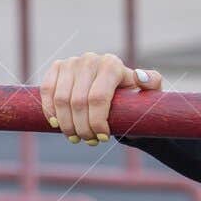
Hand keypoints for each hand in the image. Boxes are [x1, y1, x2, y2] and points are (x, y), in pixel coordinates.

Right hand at [40, 52, 163, 144]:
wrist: (116, 86)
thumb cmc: (134, 94)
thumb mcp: (149, 90)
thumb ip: (152, 83)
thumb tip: (139, 78)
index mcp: (112, 65)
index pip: (98, 98)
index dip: (97, 122)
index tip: (104, 137)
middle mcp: (90, 60)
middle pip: (78, 102)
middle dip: (83, 127)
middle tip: (90, 141)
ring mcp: (71, 62)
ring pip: (61, 100)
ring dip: (66, 124)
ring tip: (76, 138)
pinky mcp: (57, 67)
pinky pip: (47, 91)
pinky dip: (50, 111)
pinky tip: (57, 125)